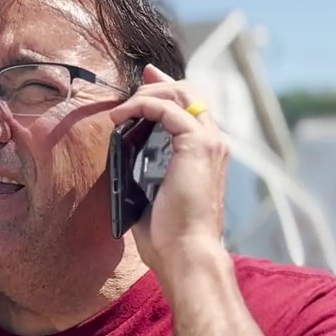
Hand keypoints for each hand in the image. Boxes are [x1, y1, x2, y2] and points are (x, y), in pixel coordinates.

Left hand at [107, 65, 232, 281]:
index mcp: (207, 155)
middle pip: (189, 92)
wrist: (186, 254)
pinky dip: (143, 105)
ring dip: (148, 93)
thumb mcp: (153, 195)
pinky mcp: (198, 144)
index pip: (192, 108)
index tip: (145, 81)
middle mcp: (214, 143)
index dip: (168, 90)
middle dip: (158, 84)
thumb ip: (146, 172)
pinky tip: (122, 116)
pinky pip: (167, 107)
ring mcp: (210, 142)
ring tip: (121, 108)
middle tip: (132, 87)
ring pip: (181, 93)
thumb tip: (123, 160)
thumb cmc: (169, 236)